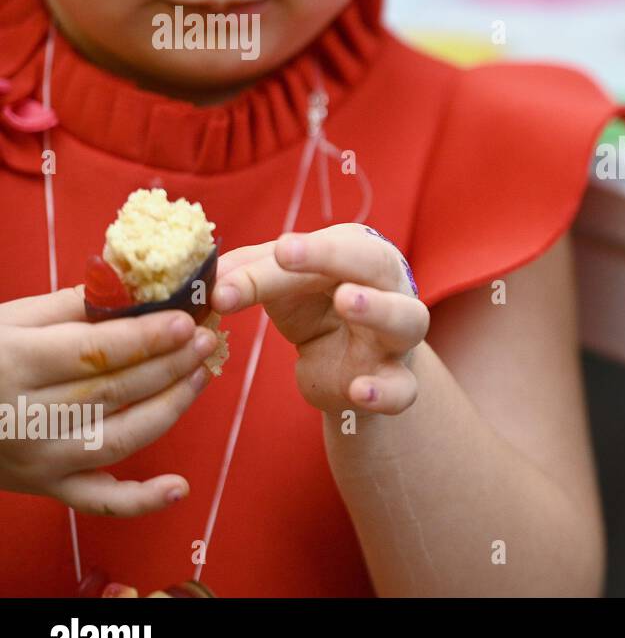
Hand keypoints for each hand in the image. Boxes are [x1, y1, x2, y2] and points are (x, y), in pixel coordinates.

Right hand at [0, 291, 216, 515]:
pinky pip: (98, 500)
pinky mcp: (47, 486)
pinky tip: (180, 487)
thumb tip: (137, 289)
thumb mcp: (10, 320)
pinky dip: (141, 500)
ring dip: (170, 408)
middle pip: (116, 392)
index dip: (147, 337)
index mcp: (16, 365)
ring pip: (120, 439)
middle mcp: (28, 417)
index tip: (188, 321)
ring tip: (201, 375)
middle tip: (208, 340)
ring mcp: (40, 459)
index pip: (96, 352)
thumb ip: (73, 306)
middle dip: (170, 364)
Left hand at [211, 223, 427, 416]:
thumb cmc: (317, 308)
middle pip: (377, 265)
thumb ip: (250, 275)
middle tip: (289, 255)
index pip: (337, 245)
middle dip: (337, 257)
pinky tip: (359, 391)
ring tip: (346, 302)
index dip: (310, 247)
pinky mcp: (395, 382)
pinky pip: (402, 388)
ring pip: (406, 319)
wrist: (347, 368)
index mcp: (360, 255)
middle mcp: (388, 288)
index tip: (278, 249)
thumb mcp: (284, 285)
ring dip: (379, 308)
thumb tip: (205, 280)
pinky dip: (384, 392)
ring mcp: (396, 336)